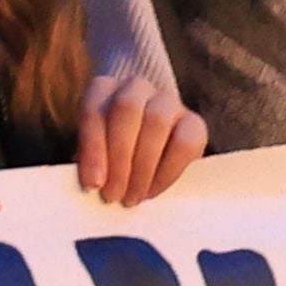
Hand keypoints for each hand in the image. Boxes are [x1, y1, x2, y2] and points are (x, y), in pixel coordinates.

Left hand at [75, 72, 207, 209]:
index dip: (93, 148)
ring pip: (156, 121)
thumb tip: (94, 185)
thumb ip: (91, 163)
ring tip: (132, 197)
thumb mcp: (94, 154)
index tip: (92, 184)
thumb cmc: (110, 154)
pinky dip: (167, 172)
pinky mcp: (194, 122)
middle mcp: (136, 88)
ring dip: (142, 167)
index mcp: (103, 90)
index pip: (94, 111)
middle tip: (113, 195)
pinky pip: (185, 143)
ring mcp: (168, 101)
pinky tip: (152, 191)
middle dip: (119, 157)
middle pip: (127, 109)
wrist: (144, 147)